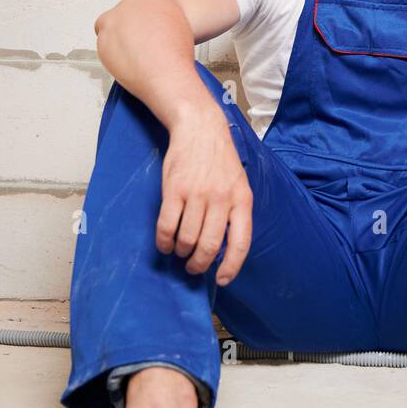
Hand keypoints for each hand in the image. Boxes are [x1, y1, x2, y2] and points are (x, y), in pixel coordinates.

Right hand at [155, 107, 252, 284]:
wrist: (200, 128)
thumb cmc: (220, 160)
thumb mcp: (239, 184)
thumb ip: (235, 213)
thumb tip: (225, 249)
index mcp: (242, 200)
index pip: (241, 243)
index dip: (231, 267)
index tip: (221, 279)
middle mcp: (221, 199)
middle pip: (210, 246)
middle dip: (199, 264)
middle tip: (193, 267)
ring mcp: (197, 194)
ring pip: (187, 239)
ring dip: (181, 252)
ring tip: (180, 251)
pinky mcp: (175, 190)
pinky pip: (167, 226)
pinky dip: (164, 241)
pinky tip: (165, 243)